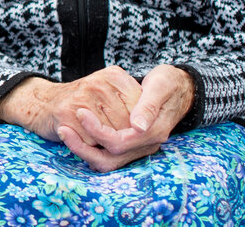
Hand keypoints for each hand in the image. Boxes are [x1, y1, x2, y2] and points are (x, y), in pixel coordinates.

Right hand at [0, 66, 141, 148]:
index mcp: (114, 75)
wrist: (43, 103)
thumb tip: (153, 129)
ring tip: (93, 133)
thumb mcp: (110, 92)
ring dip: (105, 143)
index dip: (137, 126)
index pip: (141, 108)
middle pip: (128, 124)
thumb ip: (133, 103)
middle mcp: (100, 83)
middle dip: (122, 136)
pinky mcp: (68, 114)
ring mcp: (83, 97)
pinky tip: (80, 135)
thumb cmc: (82, 102)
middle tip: (108, 135)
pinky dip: (89, 145)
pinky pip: (92, 141)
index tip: (127, 129)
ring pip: (112, 135)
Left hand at [59, 65, 194, 171]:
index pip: (119, 142)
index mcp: (153, 132)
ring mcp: (140, 146)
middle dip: (83, 147)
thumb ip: (148, 105)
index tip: (80, 113)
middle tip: (63, 129)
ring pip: (108, 161)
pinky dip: (92, 148)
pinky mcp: (133, 143)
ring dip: (85, 150)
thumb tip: (137, 126)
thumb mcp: (161, 86)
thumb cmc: (169, 83)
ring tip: (65, 133)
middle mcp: (146, 145)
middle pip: (110, 159)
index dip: (97, 130)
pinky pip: (110, 155)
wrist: (181, 89)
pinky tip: (78, 136)